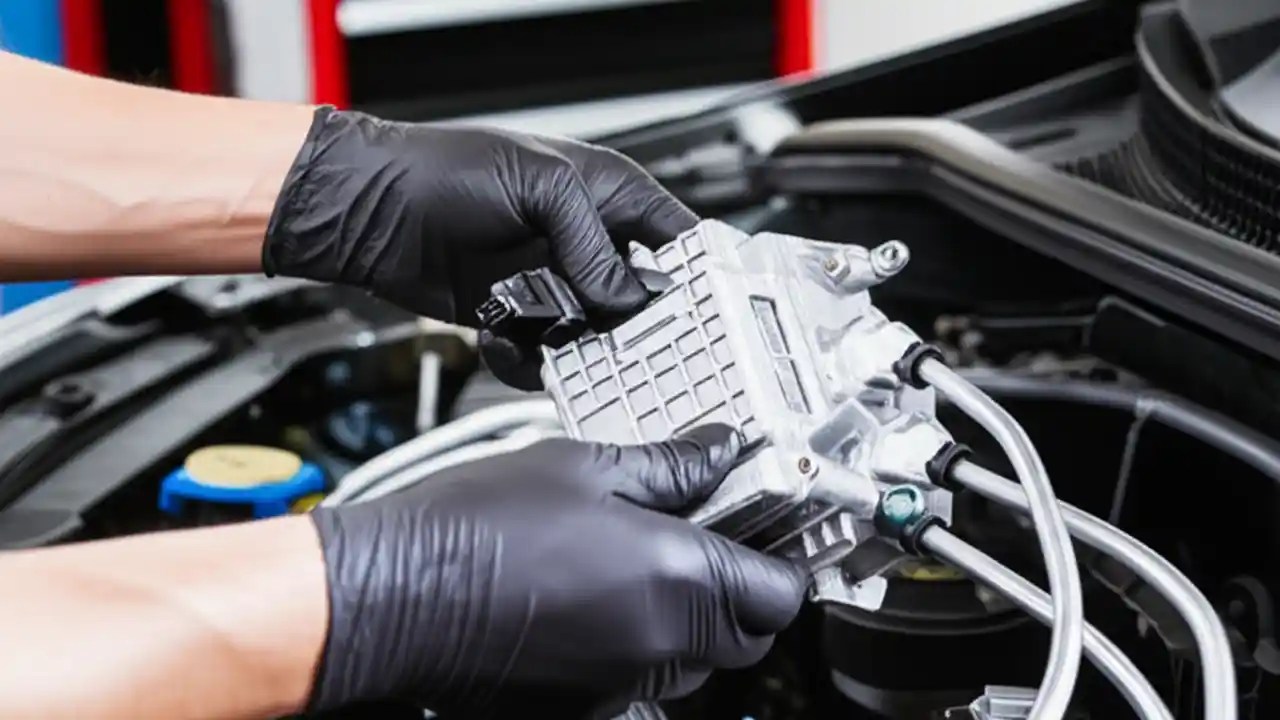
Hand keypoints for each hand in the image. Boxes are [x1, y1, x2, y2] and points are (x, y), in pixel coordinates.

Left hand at [263, 106, 695, 327]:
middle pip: (638, 302)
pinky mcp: (515, 317)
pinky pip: (541, 355)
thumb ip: (592, 244)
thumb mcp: (540, 188)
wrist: (371, 209)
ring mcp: (550, 282)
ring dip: (571, 347)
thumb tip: (624, 298)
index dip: (695, 276)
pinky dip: (523, 358)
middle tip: (617, 344)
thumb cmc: (444, 170)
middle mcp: (584, 242)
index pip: (676, 239)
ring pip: (591, 337)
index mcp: (606, 195)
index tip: (706, 316)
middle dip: (629, 328)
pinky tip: (500, 336)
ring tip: (545, 337)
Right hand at [307, 424, 806, 717]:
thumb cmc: (475, 526)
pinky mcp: (581, 709)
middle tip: (697, 540)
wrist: (393, 594)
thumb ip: (668, 466)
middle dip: (737, 593)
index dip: (778, 557)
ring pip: (693, 665)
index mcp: (680, 579)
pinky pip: (637, 688)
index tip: (758, 527)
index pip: (781, 592)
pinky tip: (593, 611)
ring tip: (632, 566)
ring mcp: (621, 686)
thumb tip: (718, 451)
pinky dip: (634, 656)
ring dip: (686, 624)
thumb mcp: (582, 464)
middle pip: (746, 636)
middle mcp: (662, 646)